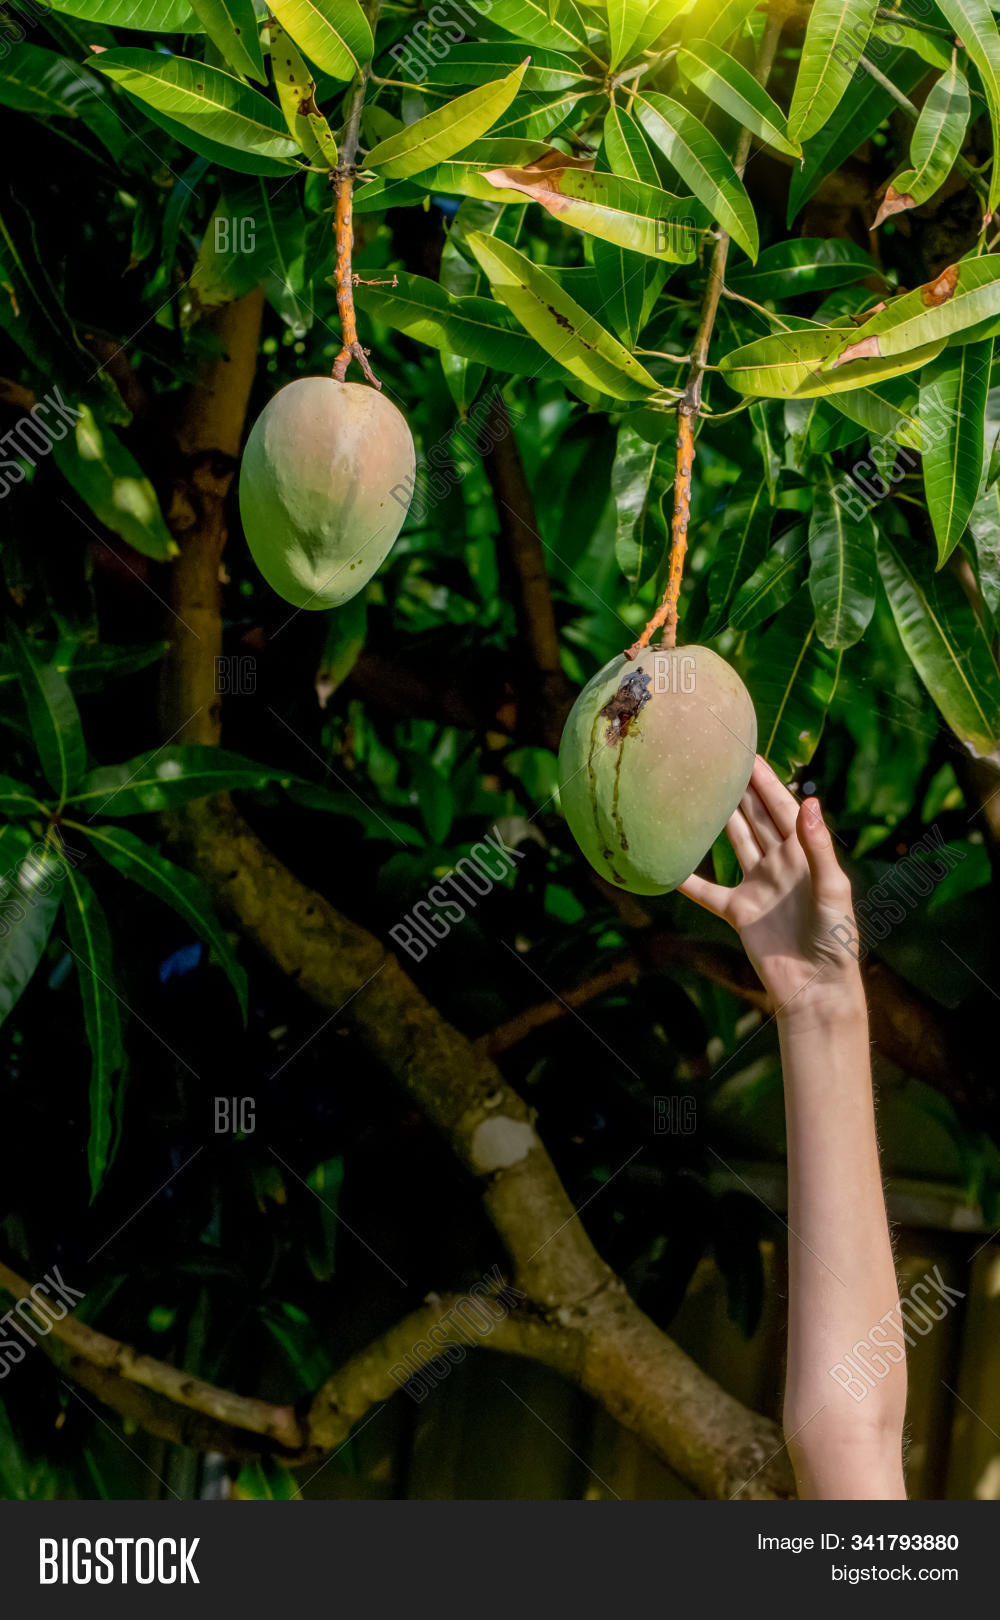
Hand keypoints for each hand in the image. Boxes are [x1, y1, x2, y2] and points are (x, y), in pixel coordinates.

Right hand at [679, 756, 859, 1012]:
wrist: (816, 989)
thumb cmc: (835, 940)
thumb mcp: (833, 889)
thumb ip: (818, 846)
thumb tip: (812, 800)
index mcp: (804, 853)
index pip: (782, 806)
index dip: (766, 780)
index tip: (747, 752)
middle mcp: (779, 864)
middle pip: (755, 818)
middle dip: (740, 789)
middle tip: (717, 761)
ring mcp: (757, 886)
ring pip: (734, 843)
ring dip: (718, 820)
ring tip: (697, 792)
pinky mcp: (738, 912)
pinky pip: (707, 890)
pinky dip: (687, 878)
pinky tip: (668, 862)